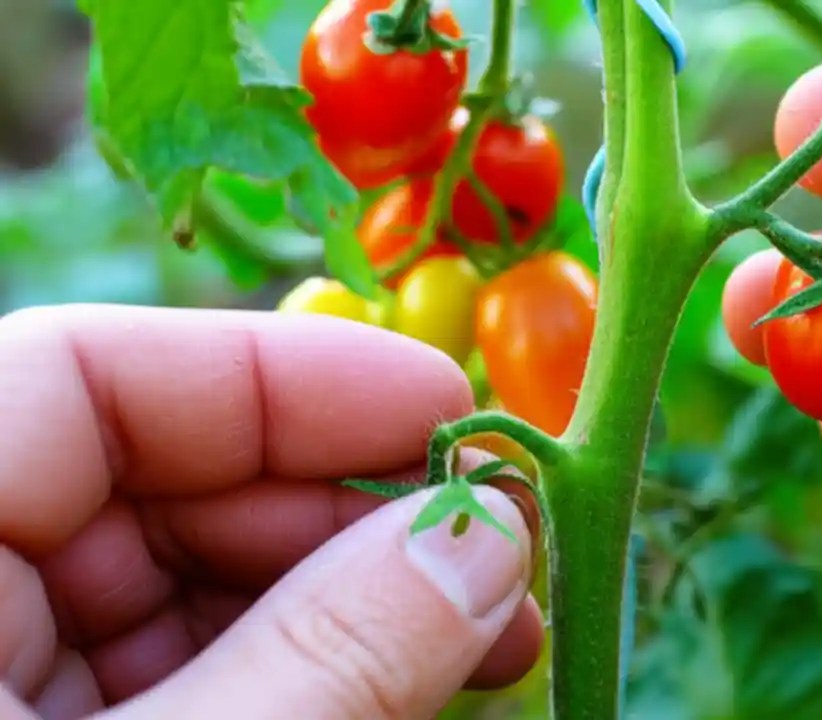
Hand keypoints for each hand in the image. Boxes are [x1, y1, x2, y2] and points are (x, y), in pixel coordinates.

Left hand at [0, 305, 541, 718]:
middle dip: (347, 514)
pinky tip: (410, 680)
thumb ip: (326, 655)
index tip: (446, 410)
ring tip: (491, 635)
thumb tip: (492, 535)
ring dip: (357, 601)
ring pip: (189, 588)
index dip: (276, 373)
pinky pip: (191, 676)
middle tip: (500, 552)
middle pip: (158, 484)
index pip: (77, 376)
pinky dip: (309, 674)